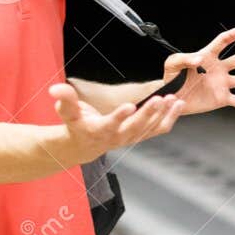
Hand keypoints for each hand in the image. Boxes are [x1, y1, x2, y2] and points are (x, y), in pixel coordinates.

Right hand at [49, 81, 183, 163]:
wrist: (83, 145)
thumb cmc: (75, 125)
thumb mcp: (66, 112)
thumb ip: (65, 100)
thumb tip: (56, 89)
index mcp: (98, 131)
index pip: (109, 125)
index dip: (119, 117)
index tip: (128, 106)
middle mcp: (117, 137)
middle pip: (135, 127)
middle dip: (148, 113)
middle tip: (159, 99)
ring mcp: (131, 138)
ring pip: (150, 128)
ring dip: (163, 114)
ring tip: (174, 99)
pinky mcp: (140, 136)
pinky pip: (158, 129)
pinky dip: (170, 118)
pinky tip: (178, 105)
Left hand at [162, 26, 234, 114]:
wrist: (171, 97)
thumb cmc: (172, 77)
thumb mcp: (172, 63)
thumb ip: (184, 58)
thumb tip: (199, 59)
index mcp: (207, 56)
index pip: (222, 42)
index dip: (232, 35)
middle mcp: (218, 69)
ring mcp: (222, 84)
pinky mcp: (221, 98)